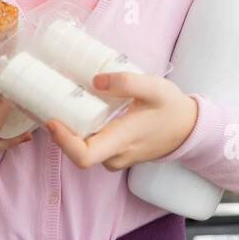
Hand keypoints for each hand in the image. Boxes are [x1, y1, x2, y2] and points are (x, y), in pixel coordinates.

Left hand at [46, 71, 197, 170]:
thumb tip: (95, 82)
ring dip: (71, 130)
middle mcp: (115, 155)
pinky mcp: (116, 153)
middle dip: (60, 130)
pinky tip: (78, 110)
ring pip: (84, 148)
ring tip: (60, 102)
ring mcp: (115, 157)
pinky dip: (82, 131)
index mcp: (121, 141)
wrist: (190, 129)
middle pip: (77, 151)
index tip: (51, 120)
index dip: (62, 142)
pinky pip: (92, 146)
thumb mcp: (154, 87)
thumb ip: (126, 82)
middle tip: (48, 102)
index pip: (84, 156)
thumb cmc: (172, 108)